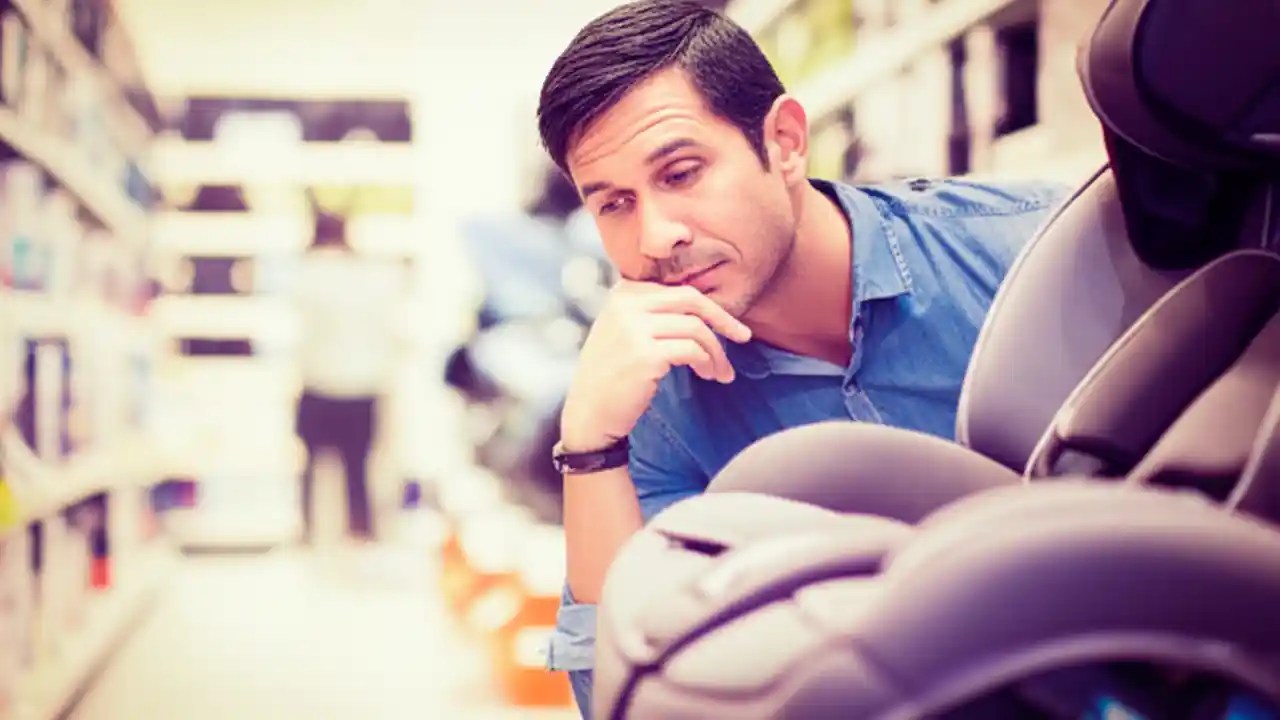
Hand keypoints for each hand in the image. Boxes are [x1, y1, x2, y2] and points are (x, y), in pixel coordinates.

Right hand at [560, 280, 751, 450]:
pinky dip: (707, 362)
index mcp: (623, 294)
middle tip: (743, 337)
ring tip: (722, 372)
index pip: (677, 289)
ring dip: (716, 351)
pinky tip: (708, 375)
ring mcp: (633, 328)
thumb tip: (703, 308)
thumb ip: (651, 313)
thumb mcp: (623, 332)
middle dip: (723, 319)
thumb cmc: (613, 377)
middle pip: (691, 299)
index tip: (728, 325)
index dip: (709, 307)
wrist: (589, 415)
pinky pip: (692, 350)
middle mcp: (625, 305)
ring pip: (695, 327)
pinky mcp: (644, 355)